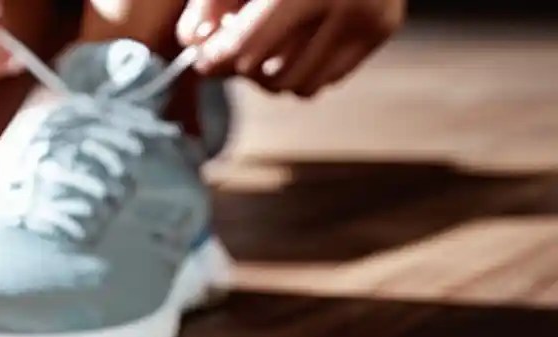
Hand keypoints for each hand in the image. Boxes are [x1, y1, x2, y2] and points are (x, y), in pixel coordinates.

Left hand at [178, 0, 404, 96]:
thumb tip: (195, 43)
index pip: (245, 50)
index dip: (215, 60)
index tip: (205, 58)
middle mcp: (346, 4)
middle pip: (269, 77)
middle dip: (245, 67)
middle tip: (236, 42)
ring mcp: (371, 19)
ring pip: (301, 87)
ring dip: (274, 74)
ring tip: (266, 42)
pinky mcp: (383, 28)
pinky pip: (329, 77)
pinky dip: (305, 66)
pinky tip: (297, 38)